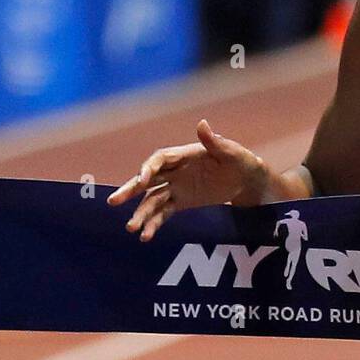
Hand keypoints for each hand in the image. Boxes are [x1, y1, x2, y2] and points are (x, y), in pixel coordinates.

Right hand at [107, 120, 265, 240]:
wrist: (247, 181)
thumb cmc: (241, 161)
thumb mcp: (232, 152)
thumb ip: (215, 142)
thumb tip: (203, 123)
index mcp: (184, 155)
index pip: (160, 159)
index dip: (148, 168)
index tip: (142, 180)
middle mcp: (175, 171)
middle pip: (147, 179)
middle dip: (130, 189)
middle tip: (113, 201)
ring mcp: (176, 187)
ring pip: (152, 200)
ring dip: (141, 213)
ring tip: (131, 228)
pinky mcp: (180, 202)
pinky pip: (163, 213)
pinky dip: (154, 224)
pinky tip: (146, 236)